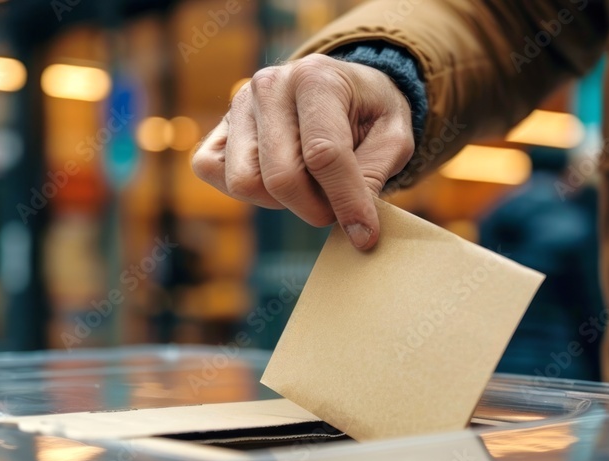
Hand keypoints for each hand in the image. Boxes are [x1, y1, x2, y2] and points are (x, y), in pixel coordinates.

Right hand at [192, 54, 414, 249]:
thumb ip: (374, 175)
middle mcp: (269, 86)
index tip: (365, 235)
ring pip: (246, 182)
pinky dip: (248, 192)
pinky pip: (214, 174)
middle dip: (315, 209)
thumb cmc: (369, 114)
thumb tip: (356, 226)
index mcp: (317, 78)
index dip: (346, 202)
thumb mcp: (393, 137)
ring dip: (281, 202)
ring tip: (308, 187)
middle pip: (282, 177)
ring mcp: (237, 106)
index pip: (324, 154)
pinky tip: (277, 181)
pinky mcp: (218, 129)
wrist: (342, 90)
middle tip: (336, 208)